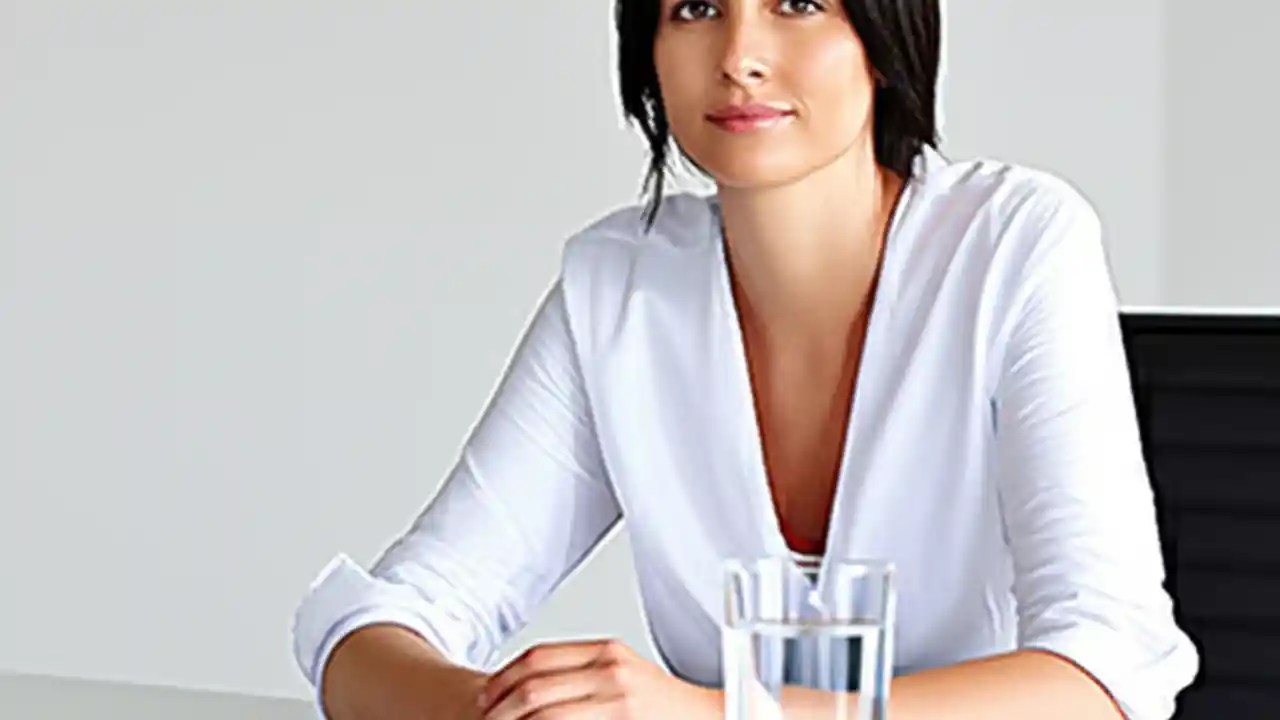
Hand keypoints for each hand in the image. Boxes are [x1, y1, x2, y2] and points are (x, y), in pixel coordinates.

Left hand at [475, 638, 721, 719]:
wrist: (707, 717)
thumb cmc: (663, 708)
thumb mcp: (622, 677)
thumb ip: (584, 676)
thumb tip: (532, 695)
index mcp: (605, 650)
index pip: (537, 657)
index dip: (502, 678)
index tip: (485, 698)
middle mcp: (609, 668)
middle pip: (533, 684)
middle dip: (499, 708)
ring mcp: (616, 695)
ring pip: (543, 710)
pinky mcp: (622, 717)